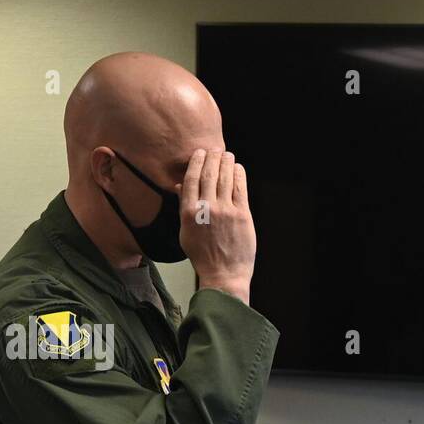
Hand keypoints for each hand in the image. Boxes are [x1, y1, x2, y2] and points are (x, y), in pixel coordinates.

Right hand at [180, 148, 255, 303]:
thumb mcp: (186, 232)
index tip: (200, 152)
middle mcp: (206, 208)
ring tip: (227, 155)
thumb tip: (181, 186)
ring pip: (225, 178)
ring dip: (226, 162)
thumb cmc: (203, 256)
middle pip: (209, 174)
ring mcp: (225, 211)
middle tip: (216, 149)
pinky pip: (240, 189)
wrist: (223, 274)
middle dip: (213, 157)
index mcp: (189, 212)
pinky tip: (237, 168)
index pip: (192, 178)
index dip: (197, 161)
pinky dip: (239, 175)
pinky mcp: (242, 215)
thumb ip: (184, 208)